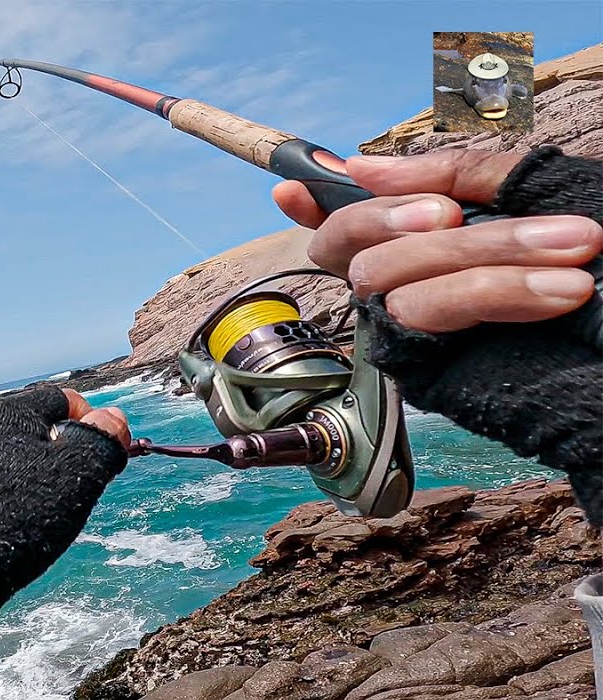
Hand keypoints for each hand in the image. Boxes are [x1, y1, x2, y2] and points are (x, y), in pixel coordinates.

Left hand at [0, 385, 129, 621]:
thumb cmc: (17, 515)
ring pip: (27, 460)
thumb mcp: (75, 474)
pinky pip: (5, 484)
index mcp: (11, 412)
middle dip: (72, 457)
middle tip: (82, 490)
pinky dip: (23, 499)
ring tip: (52, 514)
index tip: (106, 458)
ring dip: (49, 481)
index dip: (94, 424)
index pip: (66, 400)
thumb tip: (114, 418)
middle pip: (46, 430)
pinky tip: (24, 526)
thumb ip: (100, 441)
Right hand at [272, 149, 601, 332]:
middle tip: (458, 212)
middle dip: (392, 213)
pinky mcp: (427, 369)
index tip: (289, 183)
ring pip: (384, 273)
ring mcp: (415, 326)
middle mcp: (413, 279)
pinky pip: (419, 313)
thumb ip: (454, 176)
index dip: (315, 199)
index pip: (350, 217)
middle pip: (347, 239)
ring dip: (484, 252)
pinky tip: (561, 293)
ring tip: (579, 251)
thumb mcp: (534, 187)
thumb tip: (357, 167)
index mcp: (434, 238)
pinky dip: (489, 291)